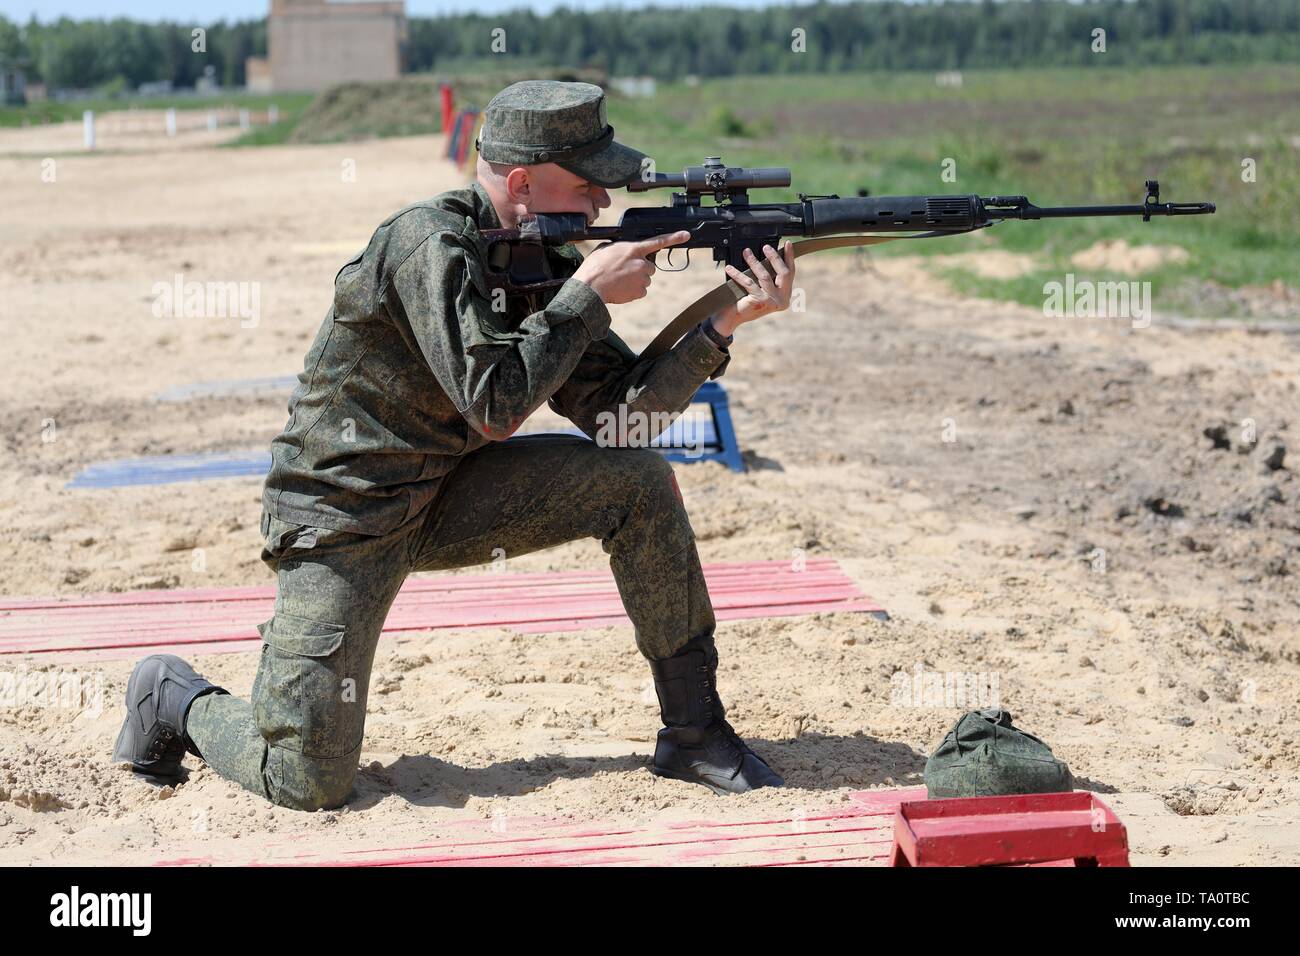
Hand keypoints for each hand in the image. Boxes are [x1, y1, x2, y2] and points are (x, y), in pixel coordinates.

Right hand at [571, 230, 690, 305]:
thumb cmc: (595, 267)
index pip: (657, 241)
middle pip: (650, 266)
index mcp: (633, 249)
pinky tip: (621, 288)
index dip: (674, 237)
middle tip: (624, 271)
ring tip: (619, 280)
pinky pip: (641, 291)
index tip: (686, 235)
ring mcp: (642, 278)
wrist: (590, 287)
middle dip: (640, 268)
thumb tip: (623, 251)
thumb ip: (620, 248)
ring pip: (645, 279)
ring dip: (636, 280)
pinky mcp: (639, 292)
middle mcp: (641, 263)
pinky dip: (633, 291)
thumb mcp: (605, 249)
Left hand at [713, 243, 796, 336]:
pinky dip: (738, 274)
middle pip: (784, 274)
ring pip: (765, 276)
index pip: (790, 273)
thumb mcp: (762, 287)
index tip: (787, 243)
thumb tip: (769, 253)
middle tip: (766, 247)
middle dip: (775, 258)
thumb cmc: (748, 299)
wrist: (734, 316)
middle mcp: (782, 299)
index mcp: (786, 295)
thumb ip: (770, 275)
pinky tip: (730, 268)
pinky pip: (749, 283)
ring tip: (746, 252)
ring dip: (754, 262)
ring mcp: (772, 302)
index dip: (789, 257)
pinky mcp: (759, 302)